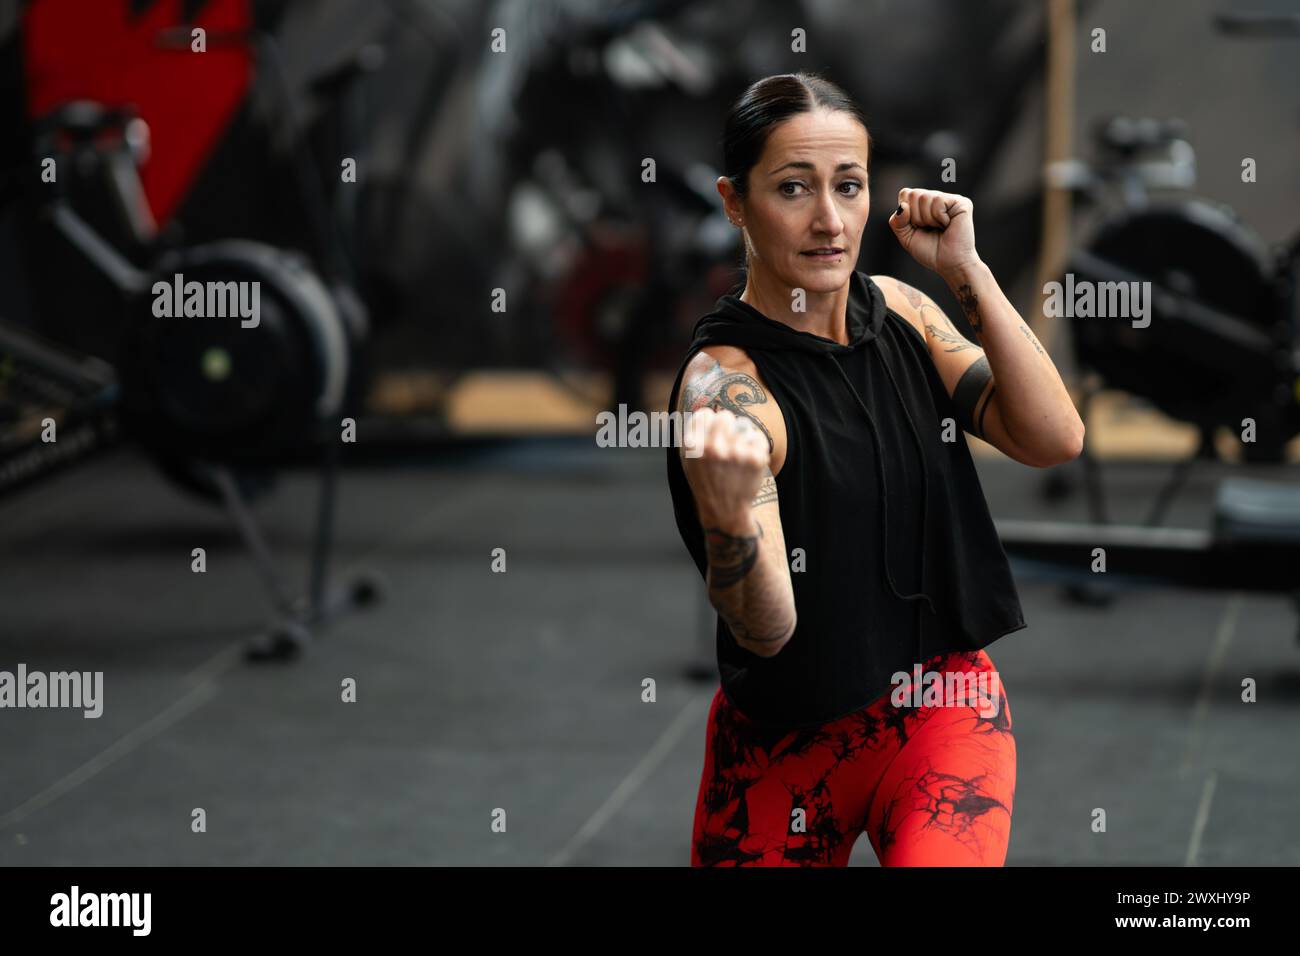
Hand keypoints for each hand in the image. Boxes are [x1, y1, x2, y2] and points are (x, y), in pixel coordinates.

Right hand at [681, 407, 768, 527]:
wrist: (725, 512)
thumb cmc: (705, 483)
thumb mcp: (688, 460)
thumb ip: (694, 434)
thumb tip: (707, 410)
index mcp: (693, 447)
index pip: (705, 414)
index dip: (709, 422)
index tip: (712, 431)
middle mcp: (713, 448)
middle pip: (725, 416)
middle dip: (727, 425)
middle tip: (728, 440)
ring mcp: (736, 453)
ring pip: (743, 426)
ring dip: (741, 437)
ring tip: (738, 454)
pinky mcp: (755, 458)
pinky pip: (757, 437)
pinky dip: (755, 446)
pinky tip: (748, 460)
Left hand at [888, 188, 980, 278]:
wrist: (950, 264)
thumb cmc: (930, 251)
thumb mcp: (906, 237)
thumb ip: (897, 221)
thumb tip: (903, 206)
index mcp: (924, 204)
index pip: (905, 194)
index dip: (906, 213)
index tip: (917, 227)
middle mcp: (937, 198)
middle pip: (914, 194)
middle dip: (916, 217)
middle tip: (930, 228)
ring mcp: (950, 199)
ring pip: (925, 197)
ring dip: (928, 219)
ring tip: (939, 228)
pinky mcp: (961, 202)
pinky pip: (938, 201)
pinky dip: (938, 217)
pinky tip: (947, 225)